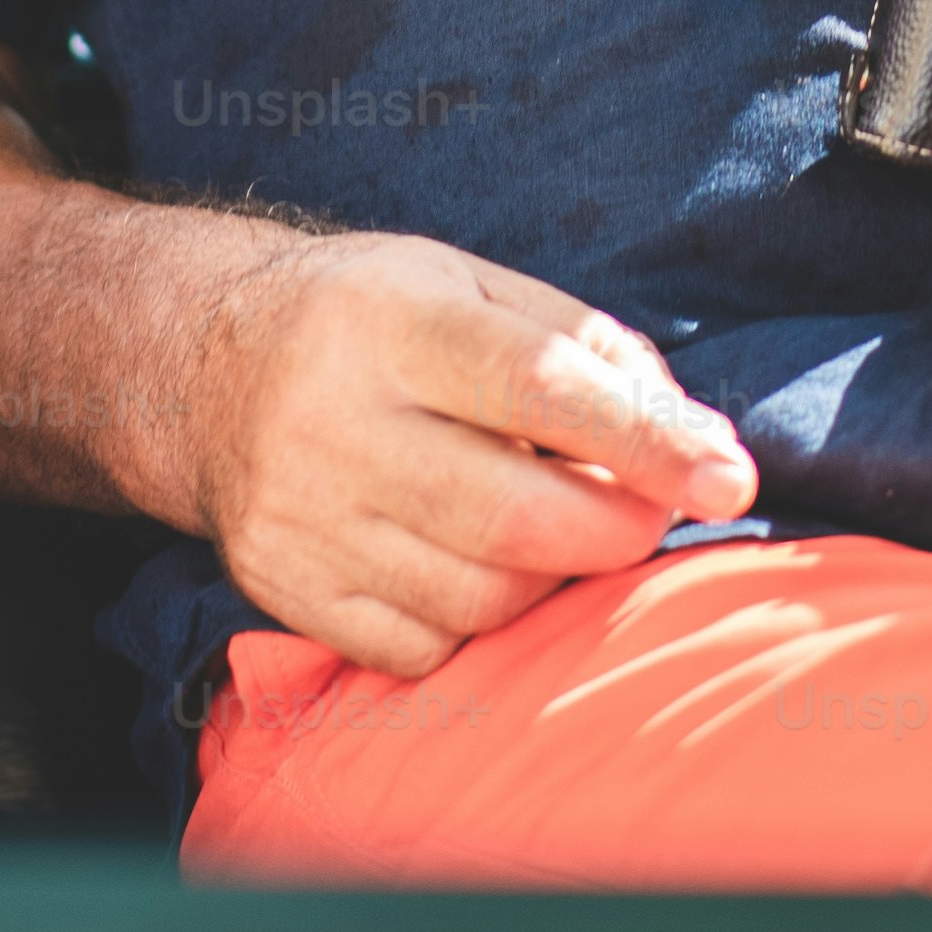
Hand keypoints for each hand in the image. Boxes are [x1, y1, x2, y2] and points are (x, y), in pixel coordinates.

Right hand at [171, 228, 761, 675]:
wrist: (200, 367)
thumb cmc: (373, 319)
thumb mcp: (474, 285)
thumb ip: (591, 353)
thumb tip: (699, 447)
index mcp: (391, 320)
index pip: (539, 386)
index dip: (649, 440)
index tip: (731, 478)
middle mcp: (332, 420)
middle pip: (516, 517)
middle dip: (616, 528)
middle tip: (647, 510)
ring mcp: (300, 516)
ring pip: (480, 597)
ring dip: (553, 578)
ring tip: (551, 526)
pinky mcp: (284, 588)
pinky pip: (425, 646)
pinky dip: (480, 621)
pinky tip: (475, 564)